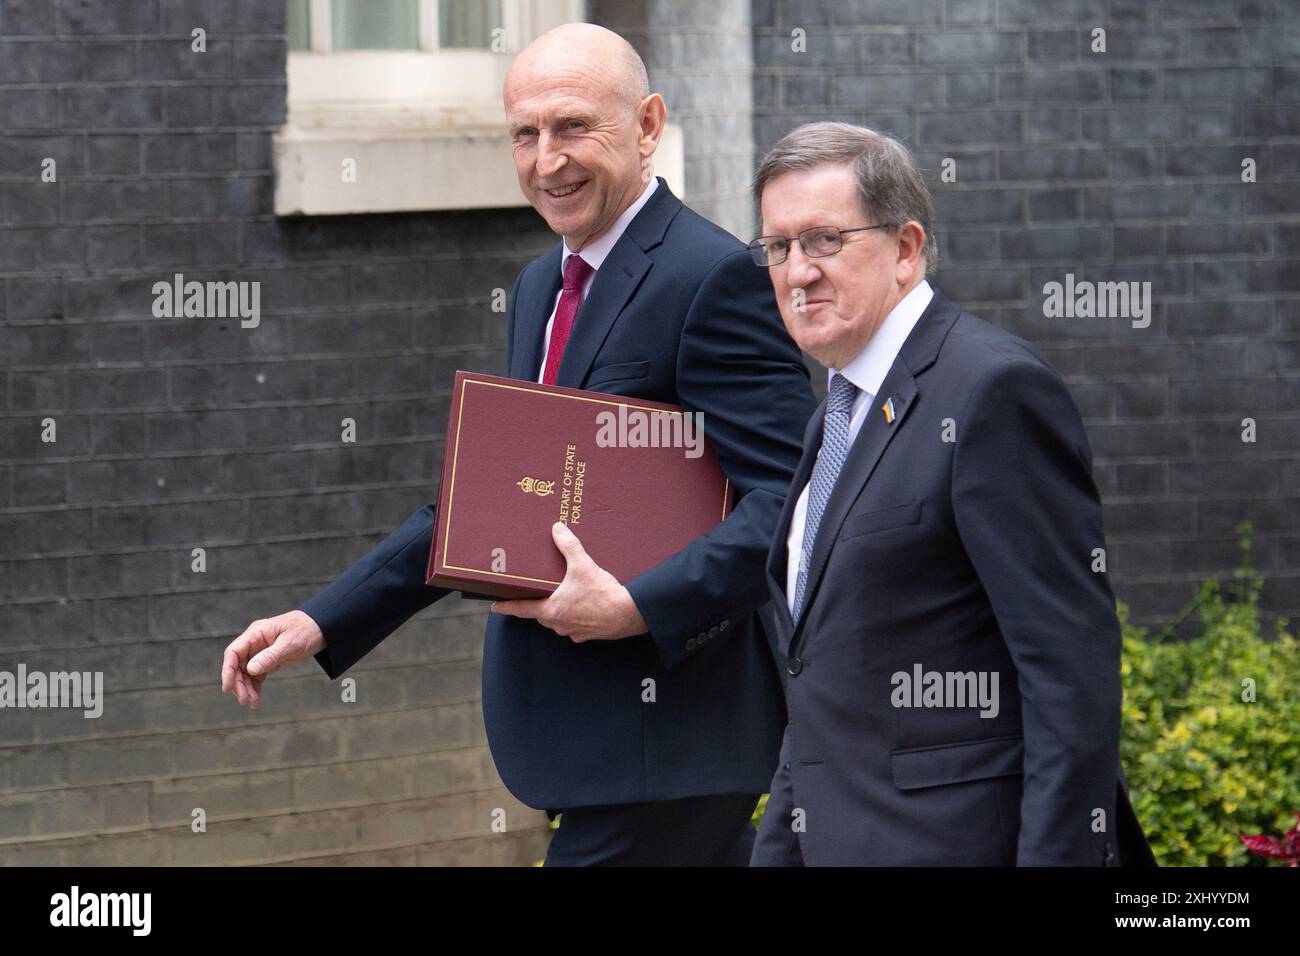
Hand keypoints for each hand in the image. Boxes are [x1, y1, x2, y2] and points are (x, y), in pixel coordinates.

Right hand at [221, 610, 324, 709]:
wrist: (322, 628)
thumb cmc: (306, 630)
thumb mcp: (290, 644)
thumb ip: (270, 656)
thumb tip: (251, 669)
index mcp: (256, 633)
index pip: (234, 652)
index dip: (228, 670)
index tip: (227, 688)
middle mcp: (255, 643)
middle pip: (238, 665)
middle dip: (239, 684)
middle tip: (244, 700)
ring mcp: (260, 652)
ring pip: (246, 673)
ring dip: (247, 688)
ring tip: (252, 703)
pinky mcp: (268, 660)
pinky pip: (256, 675)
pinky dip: (255, 687)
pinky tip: (256, 699)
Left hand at [491, 522, 647, 641]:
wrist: (629, 614)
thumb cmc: (604, 594)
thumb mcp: (583, 565)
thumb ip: (568, 546)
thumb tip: (557, 529)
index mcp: (551, 609)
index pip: (521, 609)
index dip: (506, 607)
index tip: (495, 607)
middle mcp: (559, 624)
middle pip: (540, 614)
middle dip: (537, 605)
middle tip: (536, 594)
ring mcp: (573, 631)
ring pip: (557, 621)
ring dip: (557, 611)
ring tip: (564, 596)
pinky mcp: (587, 635)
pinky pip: (574, 627)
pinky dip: (575, 618)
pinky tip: (584, 607)